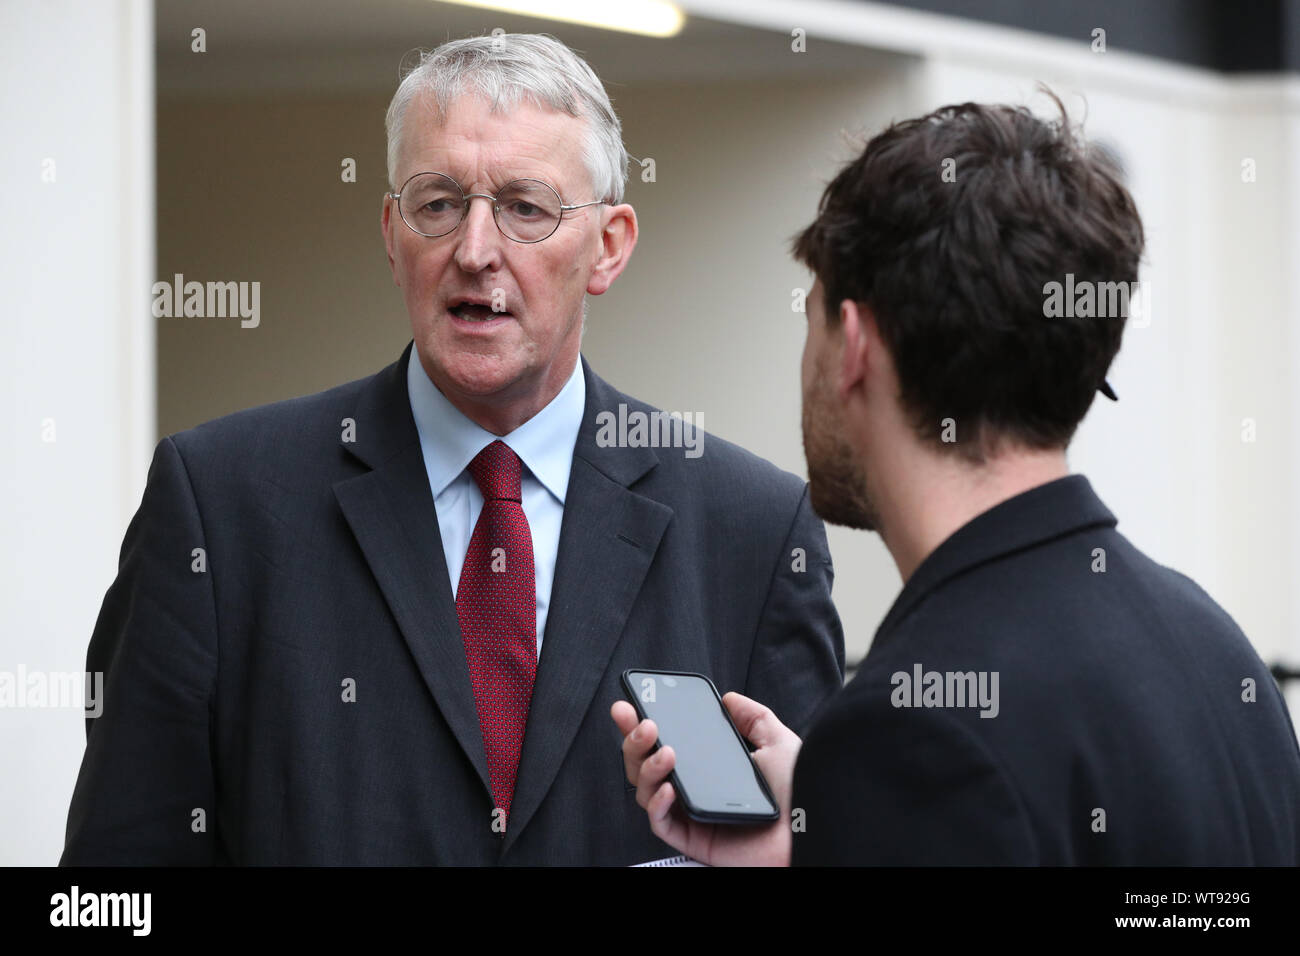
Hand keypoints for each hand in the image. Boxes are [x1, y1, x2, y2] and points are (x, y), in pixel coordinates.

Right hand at [610, 692, 801, 865]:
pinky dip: (657, 804)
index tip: (630, 704)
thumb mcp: (777, 741)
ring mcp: (691, 813)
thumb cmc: (800, 789)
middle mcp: (694, 787)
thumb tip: (729, 699)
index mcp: (708, 766)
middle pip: (644, 765)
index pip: (665, 742)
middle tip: (641, 722)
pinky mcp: (694, 839)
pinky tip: (668, 787)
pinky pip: (661, 824)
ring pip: (645, 791)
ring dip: (647, 767)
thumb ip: (753, 717)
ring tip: (666, 750)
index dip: (641, 724)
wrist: (815, 826)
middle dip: (633, 741)